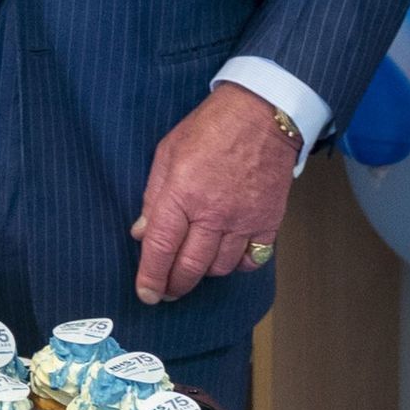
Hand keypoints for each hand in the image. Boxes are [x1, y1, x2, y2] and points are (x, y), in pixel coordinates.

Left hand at [130, 86, 297, 303]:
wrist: (262, 114)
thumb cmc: (211, 127)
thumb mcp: (168, 152)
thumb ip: (153, 195)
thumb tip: (141, 232)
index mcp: (182, 193)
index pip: (160, 247)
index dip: (150, 277)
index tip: (146, 294)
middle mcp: (213, 213)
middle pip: (190, 267)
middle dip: (174, 285)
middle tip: (166, 291)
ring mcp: (244, 220)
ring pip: (220, 268)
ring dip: (203, 273)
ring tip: (193, 265)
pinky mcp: (268, 222)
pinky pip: (251, 260)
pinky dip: (237, 264)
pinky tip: (226, 255)